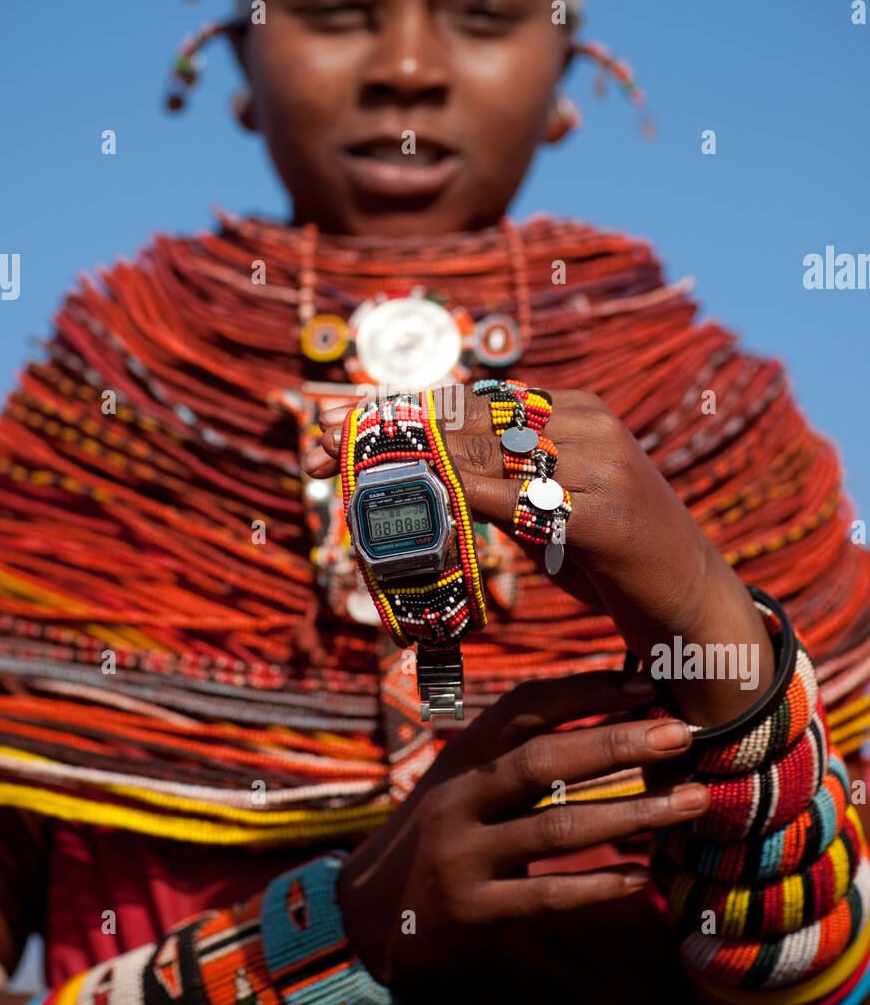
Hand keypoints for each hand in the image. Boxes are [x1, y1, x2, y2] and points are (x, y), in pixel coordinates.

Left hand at [305, 387, 772, 726]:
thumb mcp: (549, 507)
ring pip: (484, 456)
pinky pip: (518, 501)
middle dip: (384, 438)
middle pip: (465, 421)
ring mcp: (603, 463)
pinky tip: (415, 504)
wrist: (694, 604)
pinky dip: (462, 501)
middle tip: (311, 449)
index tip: (327, 430)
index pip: (470, 401)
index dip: (398, 413)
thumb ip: (496, 481)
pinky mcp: (609, 514)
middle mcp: (586, 423)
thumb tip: (424, 470)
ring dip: (408, 468)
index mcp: (572, 409)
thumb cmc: (612, 557)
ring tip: (342, 475)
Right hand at [335, 670, 708, 1004]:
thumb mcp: (462, 783)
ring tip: (692, 801)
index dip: (584, 690)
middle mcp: (458, 798)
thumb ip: (520, 757)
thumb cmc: (436, 835)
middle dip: (618, 743)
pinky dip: (600, 885)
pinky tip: (644, 877)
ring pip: (558, 828)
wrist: (365, 915)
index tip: (645, 684)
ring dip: (633, 813)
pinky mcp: (473, 914)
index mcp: (461, 756)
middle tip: (682, 734)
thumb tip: (616, 719)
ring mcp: (462, 856)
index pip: (524, 706)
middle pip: (544, 760)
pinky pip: (548, 896)